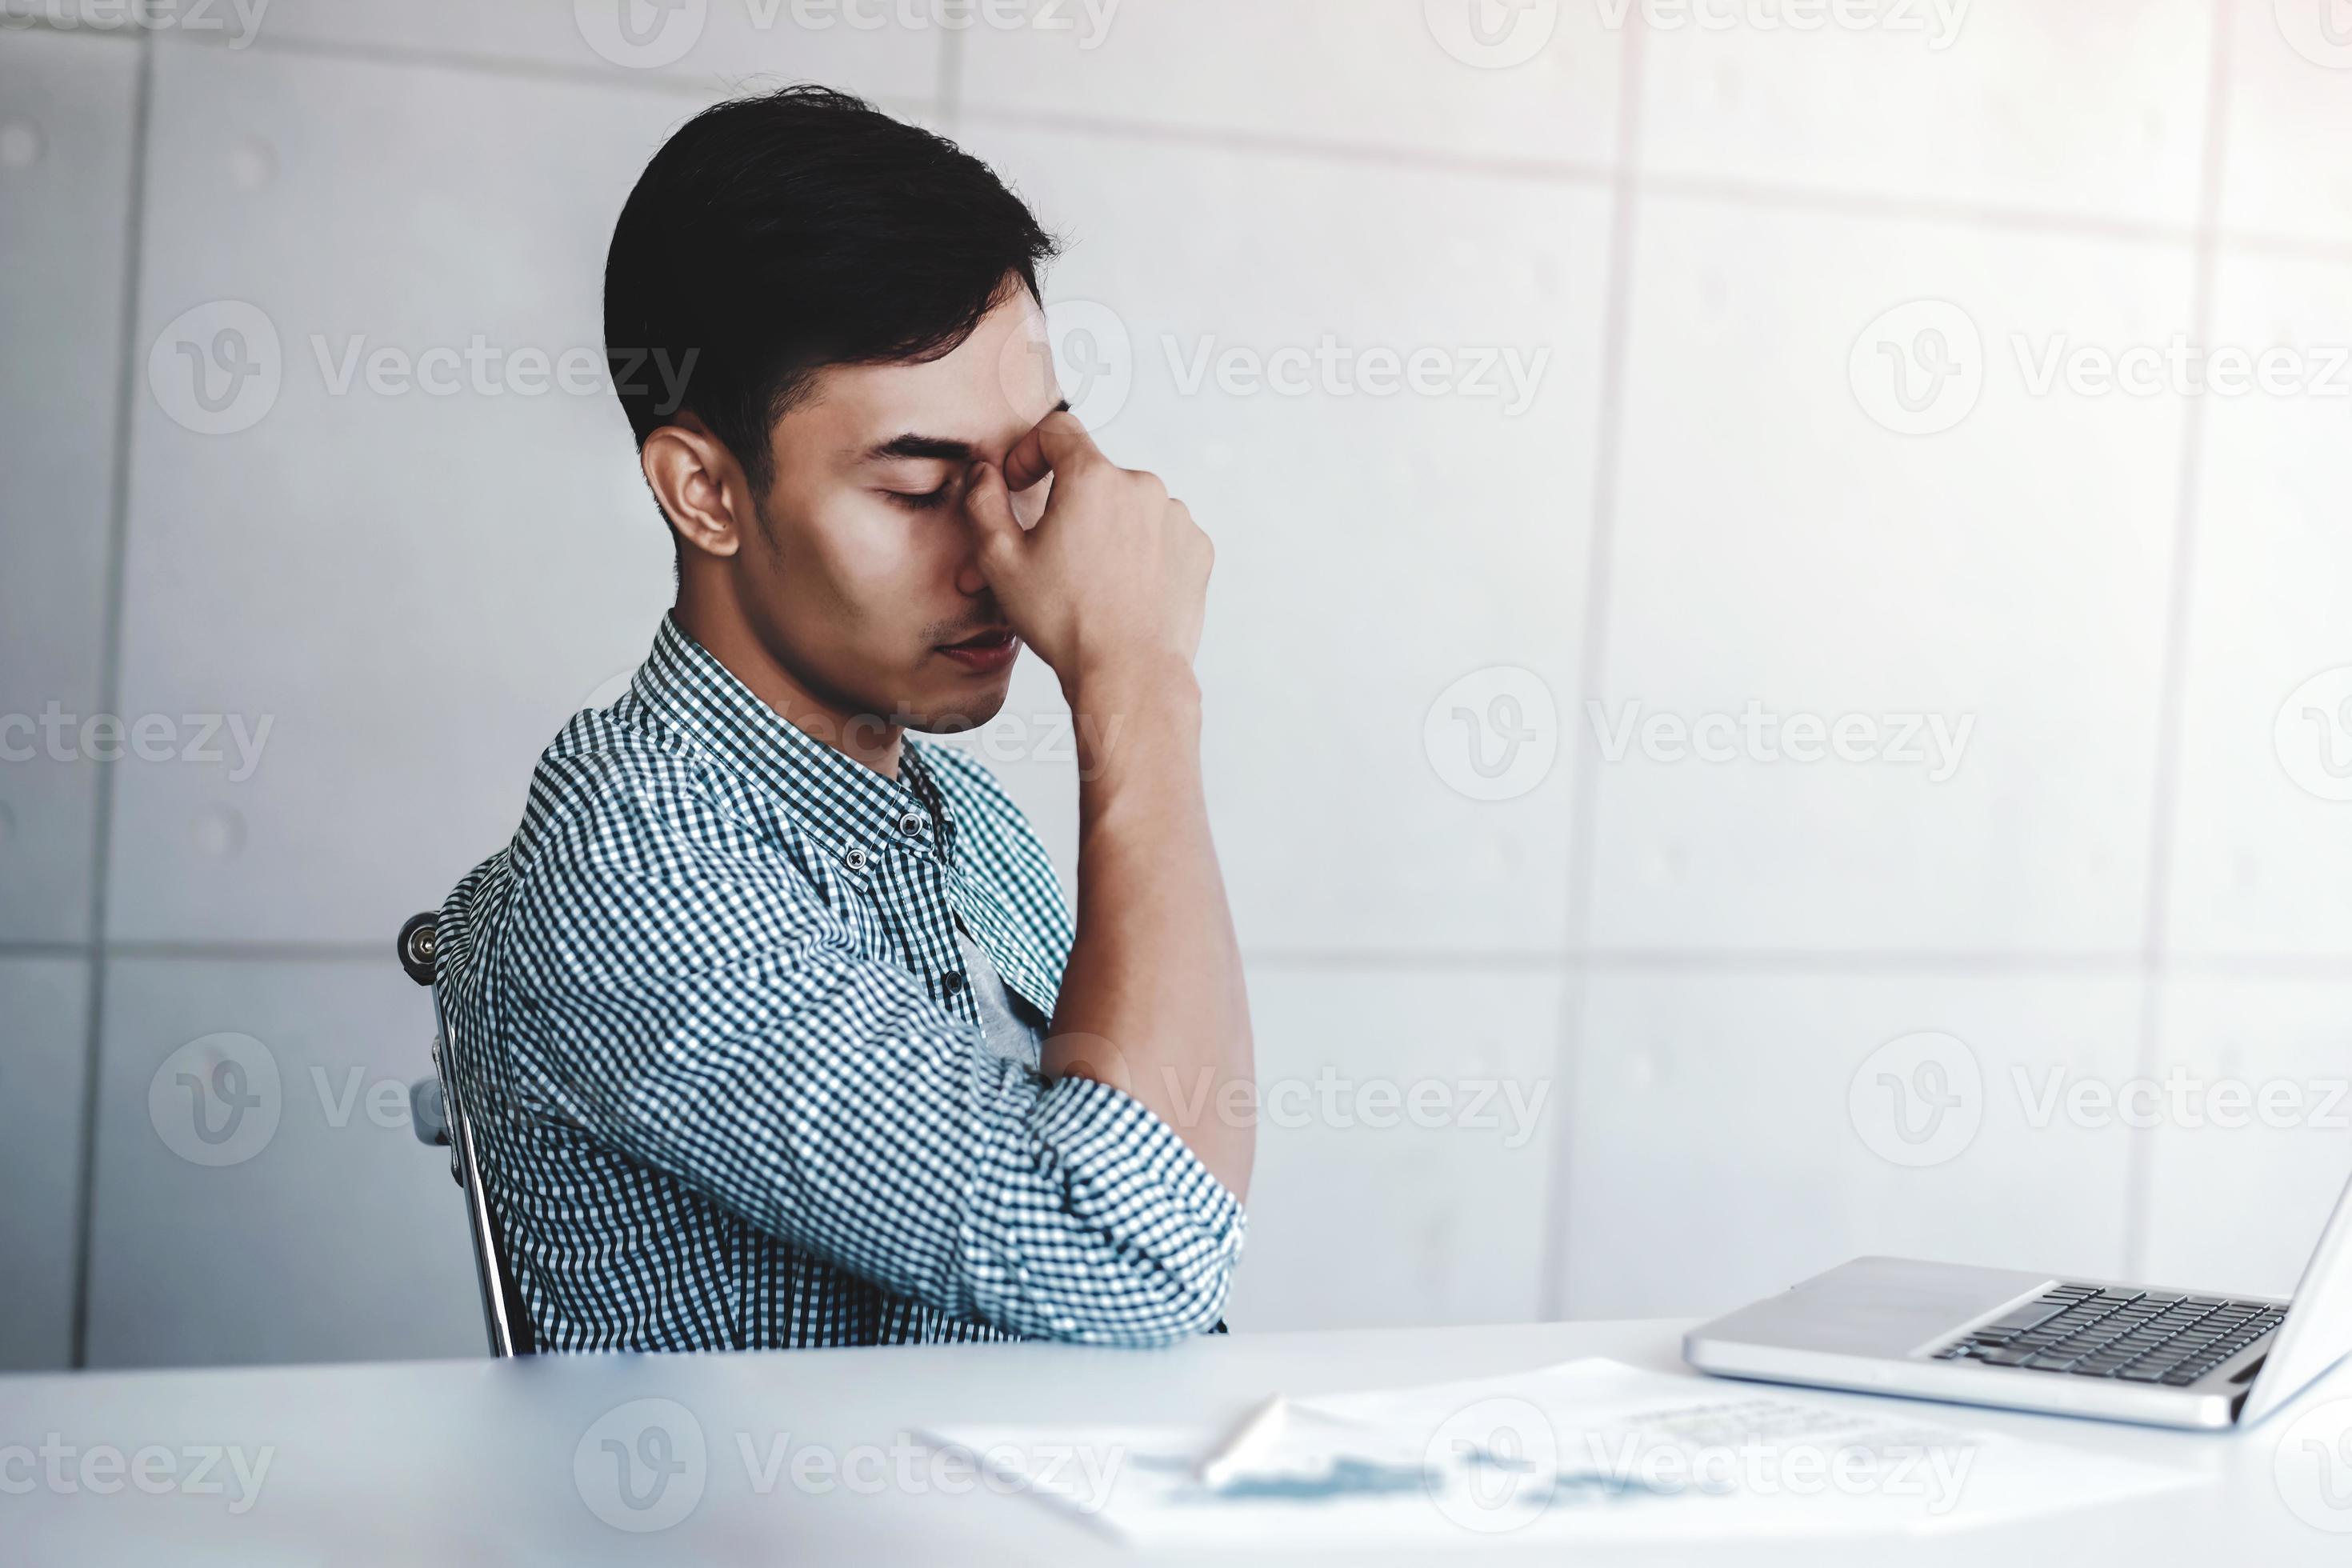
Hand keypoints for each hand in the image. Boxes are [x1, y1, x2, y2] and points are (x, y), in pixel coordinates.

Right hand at [962, 411, 1210, 697]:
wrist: (1130, 673)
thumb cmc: (1067, 622)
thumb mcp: (1001, 561)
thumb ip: (984, 503)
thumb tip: (985, 474)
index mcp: (1093, 478)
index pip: (1058, 430)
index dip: (1030, 451)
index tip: (1022, 484)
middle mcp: (1142, 486)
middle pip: (1095, 474)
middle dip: (1070, 502)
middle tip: (1055, 554)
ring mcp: (1176, 516)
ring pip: (1129, 505)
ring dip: (1108, 527)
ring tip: (1093, 578)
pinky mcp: (1198, 547)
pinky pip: (1161, 533)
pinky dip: (1142, 550)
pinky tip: (1124, 588)